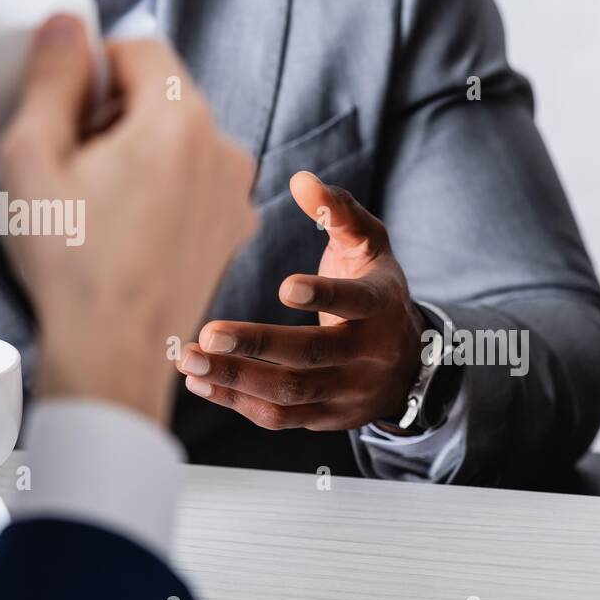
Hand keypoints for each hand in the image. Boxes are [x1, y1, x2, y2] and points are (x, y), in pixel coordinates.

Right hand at [0, 15, 257, 425]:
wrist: (116, 354)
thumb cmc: (74, 265)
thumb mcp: (33, 156)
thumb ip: (52, 77)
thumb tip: (67, 27)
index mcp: (181, 122)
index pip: (143, 48)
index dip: (95, 67)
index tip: (68, 107)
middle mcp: (225, 152)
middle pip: (166, 95)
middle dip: (117, 111)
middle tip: (74, 160)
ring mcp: (235, 195)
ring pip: (182, 140)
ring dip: (141, 151)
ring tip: (98, 201)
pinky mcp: (232, 231)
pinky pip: (196, 184)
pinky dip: (165, 189)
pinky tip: (127, 228)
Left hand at [176, 172, 425, 430]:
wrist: (409, 365)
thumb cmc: (378, 293)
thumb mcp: (372, 247)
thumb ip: (339, 213)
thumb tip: (301, 181)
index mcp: (380, 306)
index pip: (355, 302)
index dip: (324, 297)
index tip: (285, 288)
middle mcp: (368, 355)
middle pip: (311, 355)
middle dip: (258, 345)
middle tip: (209, 333)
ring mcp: (348, 391)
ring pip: (290, 392)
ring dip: (237, 378)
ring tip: (190, 360)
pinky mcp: (327, 418)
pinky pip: (280, 417)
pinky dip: (238, 401)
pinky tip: (202, 382)